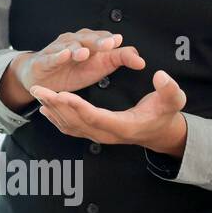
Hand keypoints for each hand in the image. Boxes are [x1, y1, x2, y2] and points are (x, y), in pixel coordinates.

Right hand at [0, 29, 145, 110]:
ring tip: (84, 53)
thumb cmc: (73, 70)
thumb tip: (142, 60)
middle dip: (97, 41)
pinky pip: (51, 58)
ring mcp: (57, 50)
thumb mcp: (100, 66)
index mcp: (89, 42)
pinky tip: (64, 56)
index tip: (119, 43)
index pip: (103, 38)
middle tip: (108, 44)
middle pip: (87, 39)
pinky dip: (57, 56)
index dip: (110, 40)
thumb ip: (120, 58)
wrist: (42, 77)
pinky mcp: (43, 61)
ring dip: (77, 48)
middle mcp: (74, 41)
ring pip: (69, 46)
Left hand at [30, 68, 187, 152]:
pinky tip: (44, 109)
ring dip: (52, 110)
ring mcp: (100, 136)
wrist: (161, 132)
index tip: (63, 93)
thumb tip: (160, 76)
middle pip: (76, 122)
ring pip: (70, 126)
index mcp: (124, 126)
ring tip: (37, 93)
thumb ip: (169, 89)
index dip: (78, 106)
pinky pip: (71, 129)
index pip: (96, 117)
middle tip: (38, 89)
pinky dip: (56, 119)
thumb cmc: (166, 113)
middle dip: (56, 105)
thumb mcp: (174, 100)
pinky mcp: (95, 133)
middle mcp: (108, 134)